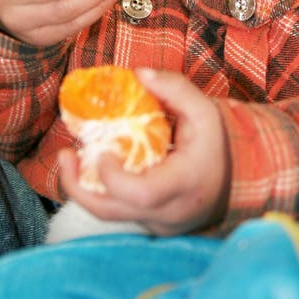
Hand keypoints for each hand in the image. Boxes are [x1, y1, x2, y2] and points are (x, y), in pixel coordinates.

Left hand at [58, 69, 230, 235]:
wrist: (235, 179)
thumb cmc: (216, 143)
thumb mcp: (204, 110)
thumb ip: (174, 87)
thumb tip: (137, 73)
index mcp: (184, 184)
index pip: (140, 194)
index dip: (112, 176)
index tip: (101, 149)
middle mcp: (169, 211)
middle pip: (112, 212)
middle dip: (77, 186)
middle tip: (63, 155)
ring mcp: (158, 224)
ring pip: (108, 217)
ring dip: (80, 189)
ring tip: (67, 160)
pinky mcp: (150, 225)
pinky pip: (117, 214)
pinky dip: (98, 192)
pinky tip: (89, 168)